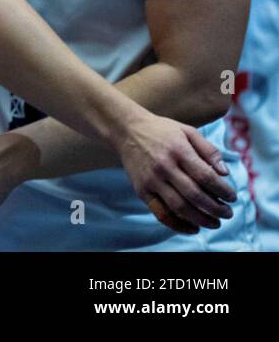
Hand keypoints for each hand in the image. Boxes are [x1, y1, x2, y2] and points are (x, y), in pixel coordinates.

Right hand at [113, 111, 235, 232]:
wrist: (126, 130)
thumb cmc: (161, 130)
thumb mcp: (187, 131)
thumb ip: (208, 150)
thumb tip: (225, 173)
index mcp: (178, 150)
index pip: (205, 176)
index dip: (222, 190)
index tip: (232, 197)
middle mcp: (164, 166)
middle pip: (194, 195)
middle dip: (216, 208)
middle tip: (228, 213)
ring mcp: (151, 180)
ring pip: (179, 207)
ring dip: (201, 219)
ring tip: (215, 223)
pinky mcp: (141, 190)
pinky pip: (160, 213)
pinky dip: (178, 225)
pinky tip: (192, 228)